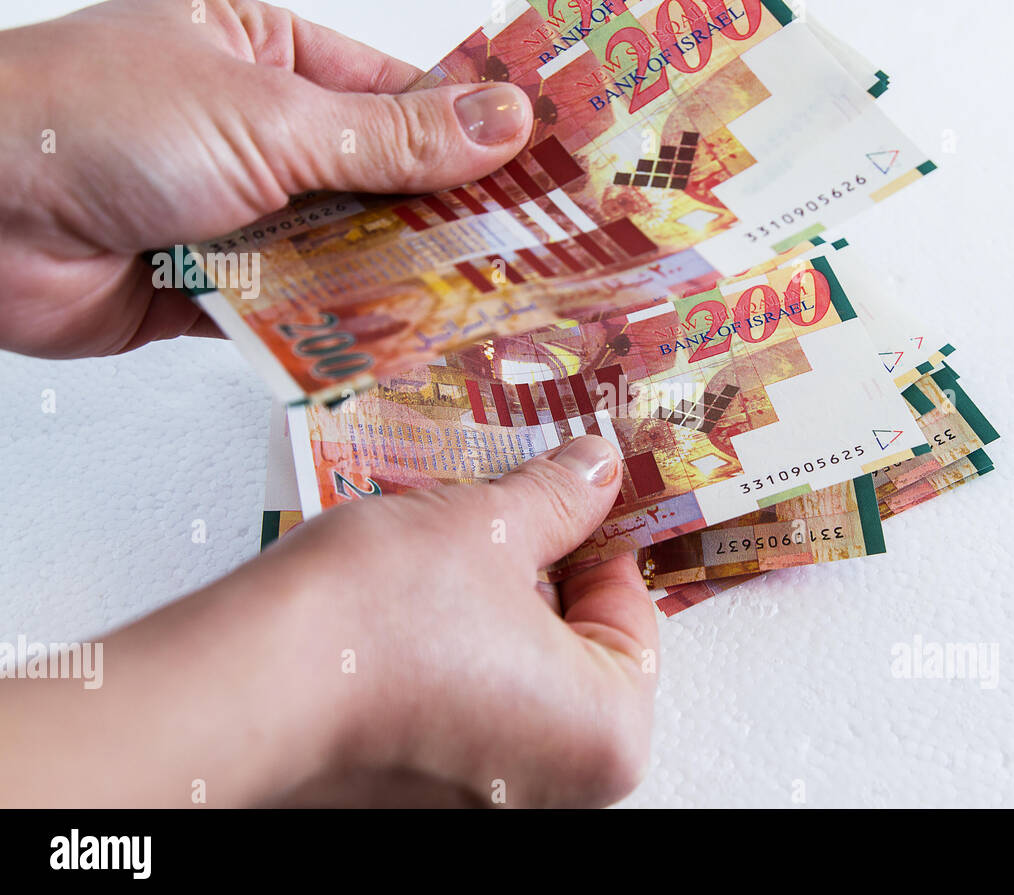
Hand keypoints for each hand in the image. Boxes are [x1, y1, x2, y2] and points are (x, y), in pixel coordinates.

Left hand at [0, 0, 531, 356]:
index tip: (544, 171)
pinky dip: (332, 329)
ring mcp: (232, 210)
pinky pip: (292, 311)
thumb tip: (502, 121)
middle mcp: (253, 131)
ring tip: (482, 311)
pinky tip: (392, 346)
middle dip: (443, 221)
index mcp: (266, 52)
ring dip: (393, 280)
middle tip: (529, 257)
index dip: (473, 134)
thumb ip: (389, 138)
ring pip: (342, 251)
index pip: (397, 94)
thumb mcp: (266, 117)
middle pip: (377, 181)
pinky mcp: (208, 286)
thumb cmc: (92, 121)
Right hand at [0, 435, 658, 807]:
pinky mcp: (422, 792)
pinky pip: (464, 703)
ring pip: (515, 672)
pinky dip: (450, 651)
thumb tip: (596, 471)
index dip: (601, 539)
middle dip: (540, 572)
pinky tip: (412, 605)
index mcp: (606, 734)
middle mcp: (554, 787)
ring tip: (450, 552)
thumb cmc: (369, 626)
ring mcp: (484, 796)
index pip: (634, 615)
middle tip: (509, 513)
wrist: (244, 682)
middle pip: (574, 647)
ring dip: (491, 606)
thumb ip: (561, 498)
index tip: (580, 495)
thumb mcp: (489, 526)